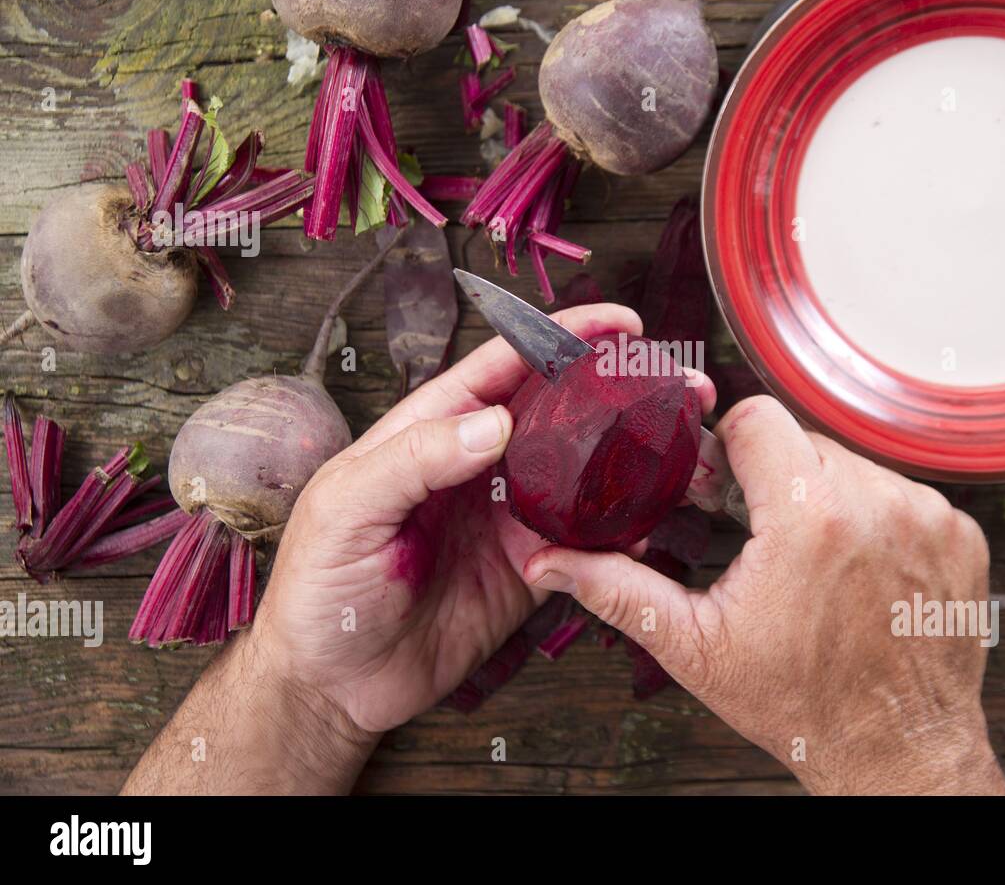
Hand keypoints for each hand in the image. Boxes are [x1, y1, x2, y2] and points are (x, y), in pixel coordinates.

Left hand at [255, 302, 674, 734]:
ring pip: (581, 473)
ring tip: (682, 445)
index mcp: (430, 431)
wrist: (332, 685)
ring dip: (627, 458)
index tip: (619, 324)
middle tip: (676, 383)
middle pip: (557, 412)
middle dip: (615, 390)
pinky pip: (584, 543)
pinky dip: (619, 533)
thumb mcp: (346, 508)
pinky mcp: (528, 571)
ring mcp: (507, 518)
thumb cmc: (318, 588)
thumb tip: (498, 422)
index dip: (562, 337)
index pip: (504, 367)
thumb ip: (415, 459)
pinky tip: (649, 523)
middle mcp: (478, 466)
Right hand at [524, 396, 1004, 794]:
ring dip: (826, 498)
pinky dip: (876, 519)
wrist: (897, 752)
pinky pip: (903, 493)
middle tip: (760, 533)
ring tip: (812, 560)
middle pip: (804, 443)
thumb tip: (552, 561)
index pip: (757, 418)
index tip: (721, 481)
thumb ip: (619, 588)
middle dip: (775, 480)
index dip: (726, 445)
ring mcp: (928, 517)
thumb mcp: (696, 646)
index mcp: (810, 520)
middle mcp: (879, 504)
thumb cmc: (804, 705)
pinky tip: (857, 568)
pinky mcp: (961, 534)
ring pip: (855, 465)